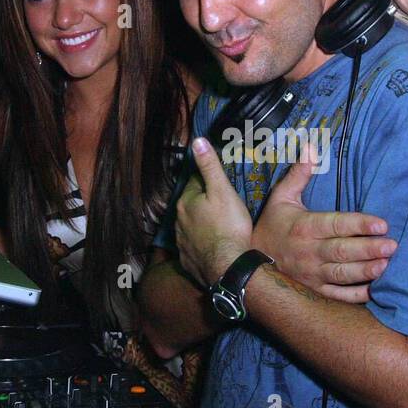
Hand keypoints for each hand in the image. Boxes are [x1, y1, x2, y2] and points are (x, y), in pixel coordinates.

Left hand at [176, 137, 253, 286]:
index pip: (194, 183)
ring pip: (190, 226)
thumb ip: (210, 166)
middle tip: (222, 205)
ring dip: (200, 224)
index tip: (219, 184)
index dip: (207, 181)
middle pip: (191, 205)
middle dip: (202, 203)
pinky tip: (211, 246)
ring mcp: (181, 242)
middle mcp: (178, 221)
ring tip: (218, 226)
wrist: (228, 266)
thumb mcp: (223, 191)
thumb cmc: (229, 226)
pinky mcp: (187, 260)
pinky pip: (192, 247)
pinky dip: (200, 244)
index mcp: (185, 202)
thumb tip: (197, 141)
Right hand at [252, 141, 396, 302]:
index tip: (381, 224)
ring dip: (365, 270)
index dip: (359, 225)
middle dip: (368, 249)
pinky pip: (336, 295)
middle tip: (392, 245)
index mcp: (304, 226)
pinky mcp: (314, 291)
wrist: (248, 263)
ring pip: (341, 274)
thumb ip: (299, 174)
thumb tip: (310, 146)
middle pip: (342, 251)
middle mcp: (308, 252)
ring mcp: (311, 274)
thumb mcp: (281, 197)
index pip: (335, 225)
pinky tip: (375, 289)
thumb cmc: (272, 226)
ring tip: (386, 265)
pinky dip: (355, 295)